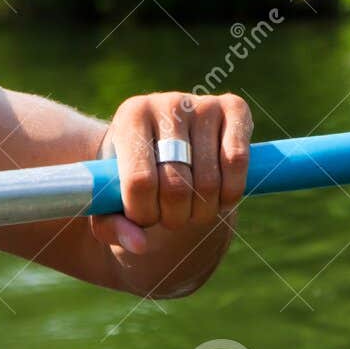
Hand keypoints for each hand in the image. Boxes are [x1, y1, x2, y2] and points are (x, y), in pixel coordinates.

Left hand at [90, 92, 252, 255]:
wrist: (166, 142)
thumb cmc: (132, 174)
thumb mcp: (112, 197)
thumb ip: (112, 225)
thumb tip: (140, 245)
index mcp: (130, 117)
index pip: (139, 180)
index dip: (144, 213)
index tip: (144, 219)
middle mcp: (166, 103)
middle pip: (177, 185)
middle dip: (174, 217)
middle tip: (171, 219)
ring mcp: (202, 103)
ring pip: (209, 180)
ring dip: (203, 212)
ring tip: (192, 211)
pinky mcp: (234, 108)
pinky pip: (237, 161)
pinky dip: (231, 192)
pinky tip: (220, 198)